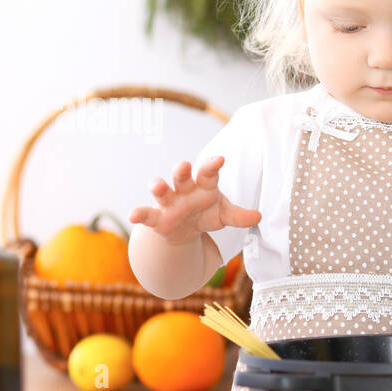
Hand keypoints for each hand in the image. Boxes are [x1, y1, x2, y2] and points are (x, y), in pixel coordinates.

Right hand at [129, 157, 260, 244]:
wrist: (187, 231)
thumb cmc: (207, 214)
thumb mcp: (225, 215)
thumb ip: (239, 216)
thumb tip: (258, 216)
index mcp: (204, 185)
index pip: (208, 172)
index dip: (213, 165)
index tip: (220, 159)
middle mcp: (184, 190)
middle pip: (182, 176)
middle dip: (181, 170)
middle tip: (184, 165)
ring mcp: (169, 202)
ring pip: (162, 190)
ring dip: (158, 186)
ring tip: (157, 185)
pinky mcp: (157, 217)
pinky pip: (146, 213)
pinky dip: (139, 214)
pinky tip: (133, 216)